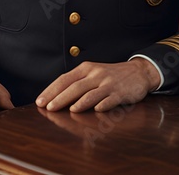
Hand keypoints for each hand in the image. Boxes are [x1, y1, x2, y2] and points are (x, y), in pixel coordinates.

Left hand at [35, 58, 159, 112]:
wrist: (138, 72)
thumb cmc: (110, 76)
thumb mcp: (92, 74)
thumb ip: (77, 83)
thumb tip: (56, 97)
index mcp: (85, 69)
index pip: (64, 79)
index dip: (51, 90)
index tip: (40, 101)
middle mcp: (95, 74)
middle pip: (74, 86)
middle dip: (60, 98)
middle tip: (48, 108)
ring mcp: (108, 83)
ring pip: (91, 93)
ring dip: (80, 102)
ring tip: (69, 110)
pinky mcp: (121, 93)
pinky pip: (110, 99)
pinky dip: (103, 105)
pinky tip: (96, 110)